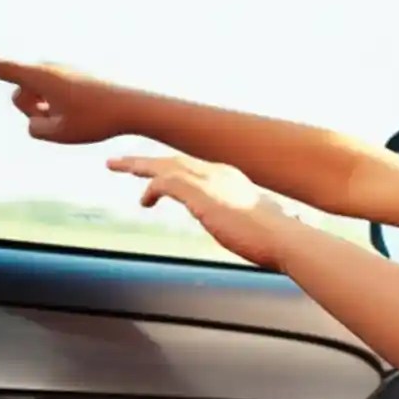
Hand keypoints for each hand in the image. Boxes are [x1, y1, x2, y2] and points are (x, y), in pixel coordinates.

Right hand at [0, 58, 132, 143]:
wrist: (136, 106)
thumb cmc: (98, 119)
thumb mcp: (58, 132)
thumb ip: (34, 128)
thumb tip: (36, 118)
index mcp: (41, 75)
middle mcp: (50, 68)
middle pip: (21, 97)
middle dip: (32, 113)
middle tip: (64, 118)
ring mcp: (62, 73)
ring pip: (38, 100)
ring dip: (49, 114)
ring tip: (80, 117)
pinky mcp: (74, 80)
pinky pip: (54, 101)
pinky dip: (62, 113)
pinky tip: (85, 114)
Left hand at [108, 155, 292, 268]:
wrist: (283, 238)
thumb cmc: (276, 237)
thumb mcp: (261, 222)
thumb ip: (254, 220)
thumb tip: (271, 224)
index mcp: (231, 178)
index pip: (194, 167)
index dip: (171, 167)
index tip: (157, 172)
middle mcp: (219, 173)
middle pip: (174, 159)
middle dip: (147, 160)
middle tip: (121, 162)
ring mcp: (209, 181)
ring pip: (166, 164)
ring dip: (139, 165)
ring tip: (116, 166)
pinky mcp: (200, 194)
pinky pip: (166, 182)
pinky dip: (152, 187)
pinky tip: (145, 201)